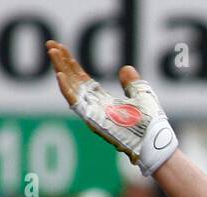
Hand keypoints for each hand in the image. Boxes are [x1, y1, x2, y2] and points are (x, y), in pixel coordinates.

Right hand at [46, 39, 177, 176]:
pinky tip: (59, 74)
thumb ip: (132, 84)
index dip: (71, 63)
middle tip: (50, 44)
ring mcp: (92, 113)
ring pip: (71, 88)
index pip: (82, 79)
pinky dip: (67, 89)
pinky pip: (76, 103)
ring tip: (53, 52)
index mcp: (104, 101)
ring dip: (60, 70)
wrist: (155, 142)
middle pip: (73, 81)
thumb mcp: (142, 96)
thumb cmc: (151, 125)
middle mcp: (95, 106)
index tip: (62, 47)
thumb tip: (126, 68)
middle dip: (61, 62)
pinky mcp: (93, 120)